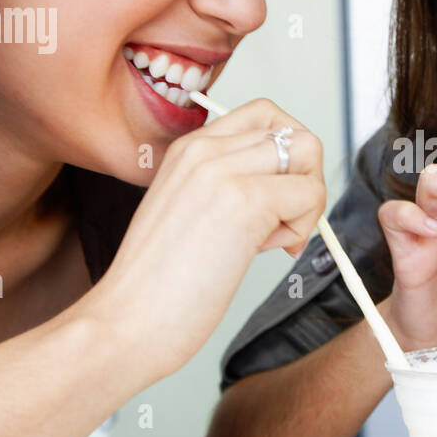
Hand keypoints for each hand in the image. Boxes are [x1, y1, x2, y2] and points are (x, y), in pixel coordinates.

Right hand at [79, 98, 325, 375]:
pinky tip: (271, 251)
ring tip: (274, 237)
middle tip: (284, 221)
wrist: (127, 321)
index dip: (286, 157)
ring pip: (307, 155)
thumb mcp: (190, 215)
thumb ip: (229, 190)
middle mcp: (205, 149)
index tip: (276, 199)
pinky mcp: (244, 201)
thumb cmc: (159, 286)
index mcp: (188, 149)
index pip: (265, 116)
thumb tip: (289, 191)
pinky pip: (309, 193)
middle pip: (294, 131)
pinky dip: (304, 225)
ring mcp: (223, 171)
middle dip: (304, 177)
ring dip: (306, 199)